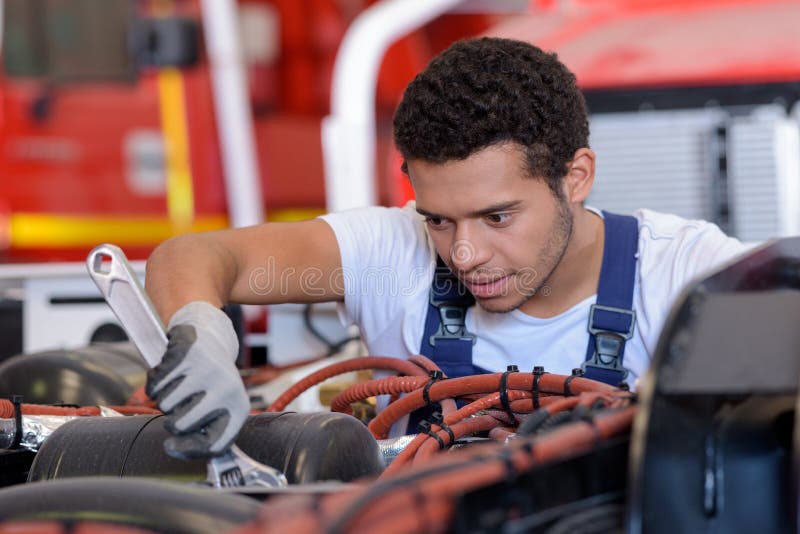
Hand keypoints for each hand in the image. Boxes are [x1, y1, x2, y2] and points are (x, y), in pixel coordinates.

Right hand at [145, 301, 249, 459]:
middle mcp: (227, 389)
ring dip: (166, 397)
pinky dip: (156, 382)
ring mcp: (207, 371)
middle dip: (172, 419)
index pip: (214, 445)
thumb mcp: (217, 406)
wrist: (209, 335)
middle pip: (180, 426)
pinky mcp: (188, 355)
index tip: (171, 448)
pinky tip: (172, 372)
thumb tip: (173, 451)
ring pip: (164, 404)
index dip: (189, 451)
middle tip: (183, 403)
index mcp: (238, 407)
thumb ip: (202, 432)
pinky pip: (155, 384)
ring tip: (181, 384)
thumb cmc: (210, 379)